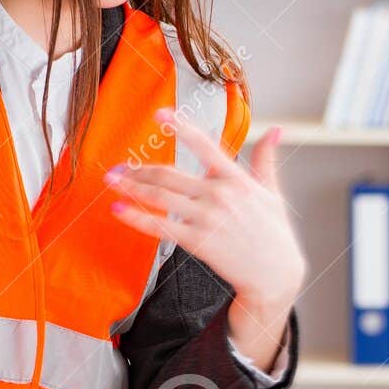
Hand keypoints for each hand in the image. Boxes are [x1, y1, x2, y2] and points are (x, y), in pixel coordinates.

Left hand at [106, 109, 305, 332]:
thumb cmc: (274, 232)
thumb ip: (266, 159)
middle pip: (169, 175)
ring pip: (160, 197)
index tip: (160, 115)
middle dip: (138, 169)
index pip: (205, 145)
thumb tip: (276, 131)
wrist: (275, 273)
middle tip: (117, 166)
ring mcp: (207, 218)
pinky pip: (160, 226)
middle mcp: (219, 194)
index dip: (181, 128)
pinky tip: (119, 209)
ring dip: (131, 187)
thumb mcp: (273, 191)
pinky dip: (136, 217)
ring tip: (111, 182)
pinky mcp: (197, 241)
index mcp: (236, 178)